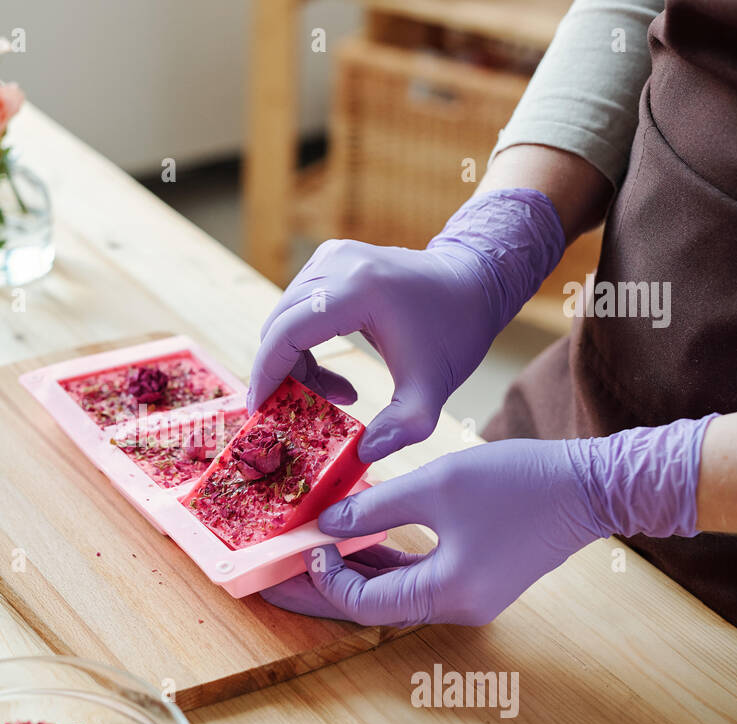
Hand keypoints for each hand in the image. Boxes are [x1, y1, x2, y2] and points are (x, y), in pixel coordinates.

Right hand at [247, 188, 564, 461]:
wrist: (475, 283)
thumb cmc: (455, 333)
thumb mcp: (433, 387)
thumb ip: (403, 426)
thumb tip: (365, 455)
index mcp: (358, 290)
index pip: (285, 334)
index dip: (266, 375)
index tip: (261, 410)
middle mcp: (337, 263)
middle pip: (279, 326)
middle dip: (282, 375)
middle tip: (302, 413)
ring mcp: (332, 256)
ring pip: (284, 318)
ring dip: (295, 363)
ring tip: (333, 394)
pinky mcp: (332, 258)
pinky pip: (297, 307)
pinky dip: (303, 343)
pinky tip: (334, 373)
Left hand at [261, 417, 716, 627]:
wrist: (592, 483)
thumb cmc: (519, 481)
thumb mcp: (438, 486)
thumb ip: (377, 507)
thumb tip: (327, 524)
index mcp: (447, 594)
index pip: (365, 604)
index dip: (327, 578)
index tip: (304, 544)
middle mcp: (456, 606)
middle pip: (372, 606)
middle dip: (325, 587)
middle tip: (280, 573)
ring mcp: (468, 594)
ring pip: (393, 591)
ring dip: (352, 572)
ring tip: (309, 553)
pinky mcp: (476, 575)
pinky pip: (416, 576)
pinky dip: (384, 560)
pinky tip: (356, 539)